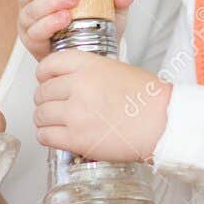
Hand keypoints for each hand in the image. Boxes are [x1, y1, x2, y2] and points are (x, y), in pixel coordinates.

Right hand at [10, 0, 136, 59]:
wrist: (98, 53)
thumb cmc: (97, 22)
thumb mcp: (114, 1)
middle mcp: (33, 0)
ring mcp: (31, 21)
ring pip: (31, 8)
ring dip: (51, 0)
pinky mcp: (34, 41)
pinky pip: (37, 31)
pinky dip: (50, 23)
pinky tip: (64, 18)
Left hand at [33, 49, 169, 164]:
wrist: (163, 123)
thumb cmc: (147, 98)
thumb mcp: (115, 69)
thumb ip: (88, 72)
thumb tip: (67, 81)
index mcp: (87, 65)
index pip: (48, 65)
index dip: (44, 75)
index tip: (46, 81)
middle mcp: (77, 86)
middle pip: (41, 92)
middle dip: (46, 100)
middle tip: (56, 105)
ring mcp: (75, 113)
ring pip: (40, 115)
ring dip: (46, 119)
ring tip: (58, 122)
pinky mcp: (77, 139)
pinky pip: (45, 136)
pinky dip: (48, 136)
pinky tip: (59, 135)